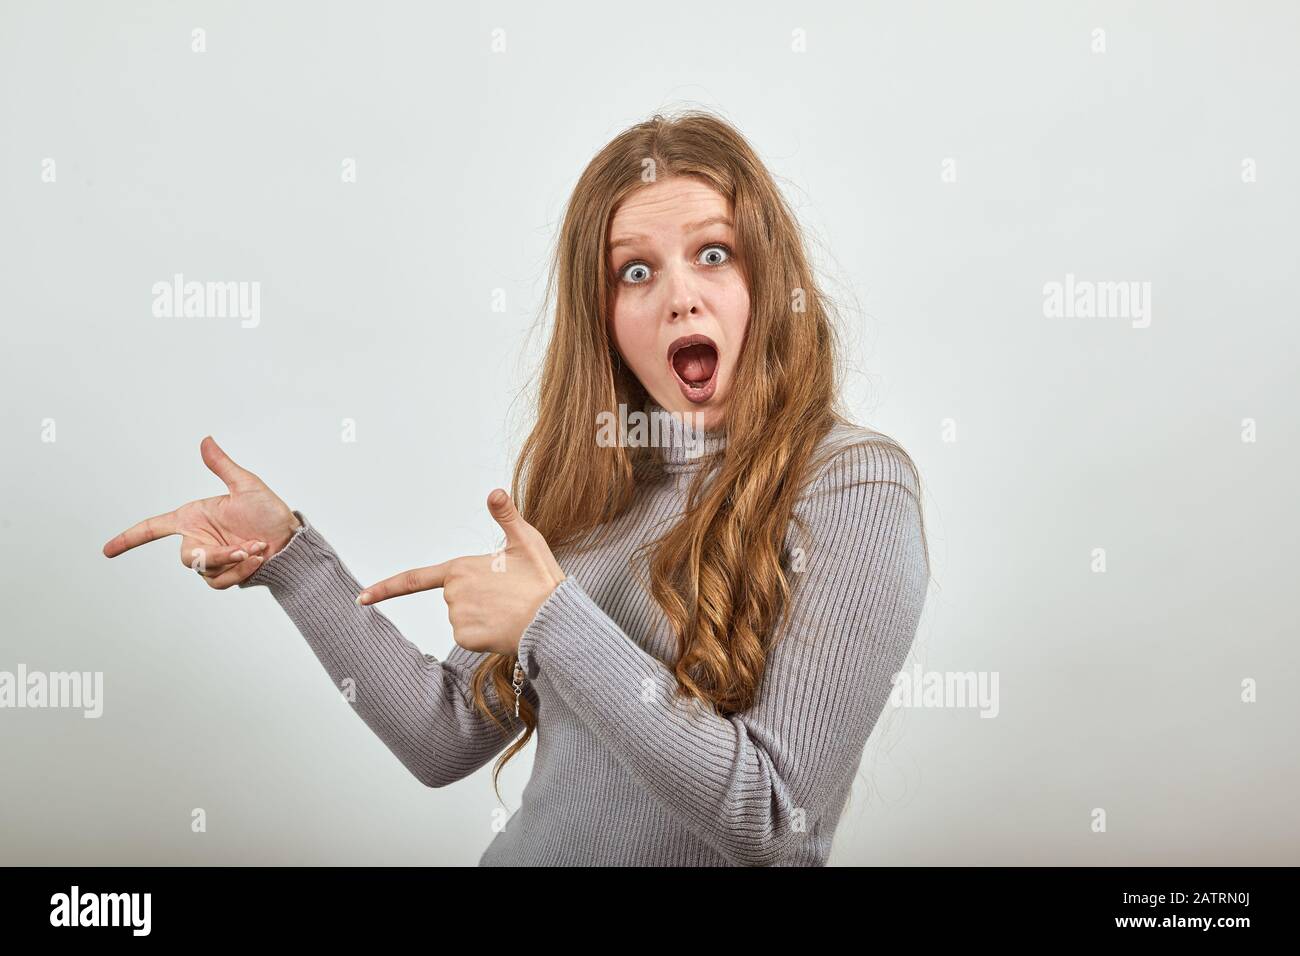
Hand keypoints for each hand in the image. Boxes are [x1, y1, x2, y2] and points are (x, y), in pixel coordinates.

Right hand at [102, 436, 301, 588]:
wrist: (290, 542)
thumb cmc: (269, 512)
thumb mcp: (246, 486)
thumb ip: (222, 466)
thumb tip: (206, 441)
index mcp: (193, 518)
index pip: (153, 528)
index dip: (130, 538)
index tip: (107, 550)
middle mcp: (198, 539)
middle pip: (185, 557)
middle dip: (214, 555)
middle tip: (241, 549)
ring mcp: (211, 559)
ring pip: (205, 570)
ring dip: (232, 562)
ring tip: (256, 549)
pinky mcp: (224, 575)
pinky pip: (220, 581)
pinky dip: (240, 571)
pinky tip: (257, 558)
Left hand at [356, 489, 565, 656]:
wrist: (554, 619)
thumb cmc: (542, 579)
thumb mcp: (526, 541)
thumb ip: (506, 516)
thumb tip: (495, 491)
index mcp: (460, 567)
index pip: (415, 579)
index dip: (385, 588)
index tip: (361, 598)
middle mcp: (453, 593)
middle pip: (454, 599)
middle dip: (475, 598)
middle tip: (507, 595)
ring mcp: (458, 618)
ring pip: (463, 618)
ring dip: (482, 617)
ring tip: (510, 610)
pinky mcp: (466, 639)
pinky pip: (469, 637)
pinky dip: (485, 635)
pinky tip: (505, 627)